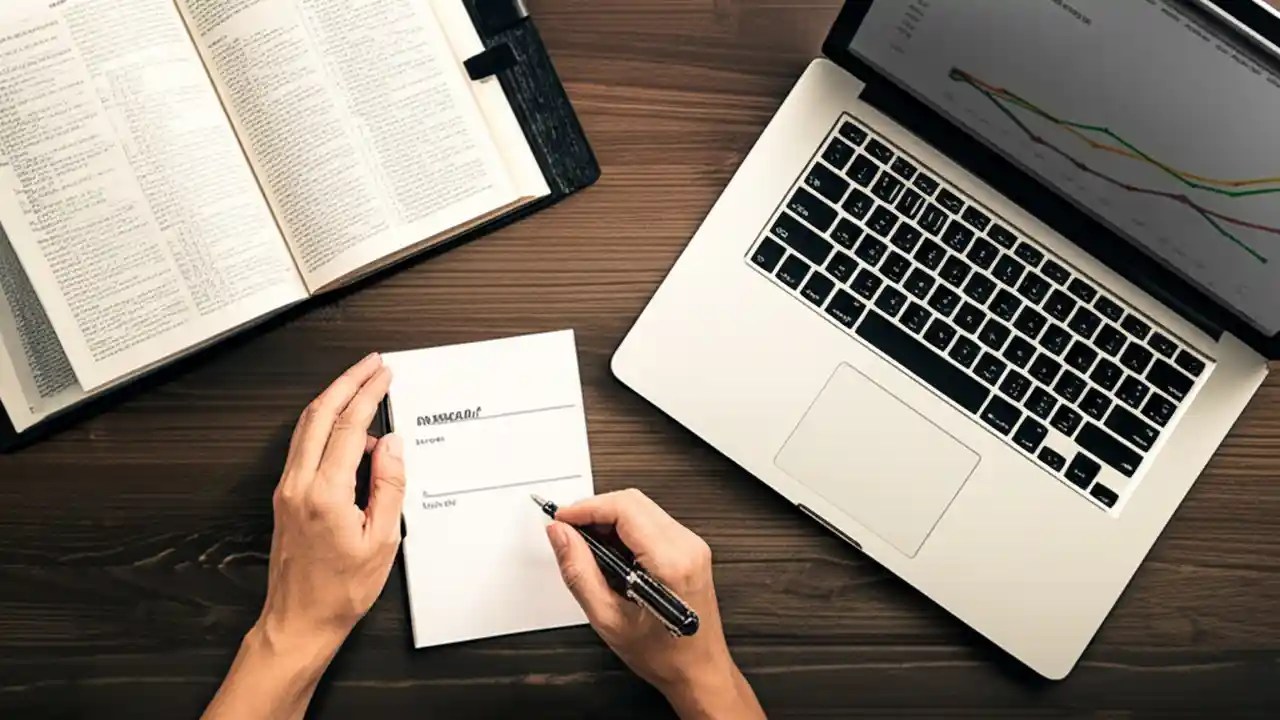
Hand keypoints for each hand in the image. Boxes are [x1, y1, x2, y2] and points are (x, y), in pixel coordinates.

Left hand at [257, 352, 405, 653]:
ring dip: (332, 398)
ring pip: (305, 426)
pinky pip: (302, 446)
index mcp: (325, 493)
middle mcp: (298, 485)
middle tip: (371, 364)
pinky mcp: (284, 497)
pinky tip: (341, 424)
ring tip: (357, 383)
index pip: (350, 427)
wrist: (300, 620)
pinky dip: (323, 423)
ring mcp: (287, 489)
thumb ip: (388, 486)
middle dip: (347, 382)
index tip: (383, 375)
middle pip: (320, 414)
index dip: (368, 394)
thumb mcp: (381, 540)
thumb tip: (392, 445)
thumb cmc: (339, 591)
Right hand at [546, 490, 763, 719]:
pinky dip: (624, 529)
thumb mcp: (608, 619)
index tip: (561, 519)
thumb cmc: (665, 656)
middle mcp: (687, 547)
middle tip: (567, 531)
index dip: (586, 508)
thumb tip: (560, 536)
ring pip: (641, 508)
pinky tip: (610, 553)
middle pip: (632, 501)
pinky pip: (652, 522)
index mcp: (671, 562)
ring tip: (586, 547)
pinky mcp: (690, 550)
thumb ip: (579, 571)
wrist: (699, 671)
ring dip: (608, 520)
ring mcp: (692, 546)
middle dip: (594, 511)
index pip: (624, 508)